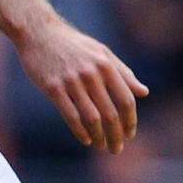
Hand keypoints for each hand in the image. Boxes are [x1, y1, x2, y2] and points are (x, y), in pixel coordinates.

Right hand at [15, 19, 146, 153]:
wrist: (39, 32)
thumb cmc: (72, 44)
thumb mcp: (102, 53)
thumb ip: (123, 73)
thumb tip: (144, 93)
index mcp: (106, 65)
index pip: (125, 100)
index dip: (130, 121)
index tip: (129, 134)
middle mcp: (91, 74)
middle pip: (110, 113)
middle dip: (115, 135)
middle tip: (116, 149)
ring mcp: (71, 81)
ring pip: (91, 118)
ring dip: (99, 137)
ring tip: (101, 146)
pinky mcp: (53, 87)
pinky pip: (70, 115)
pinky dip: (80, 131)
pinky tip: (85, 139)